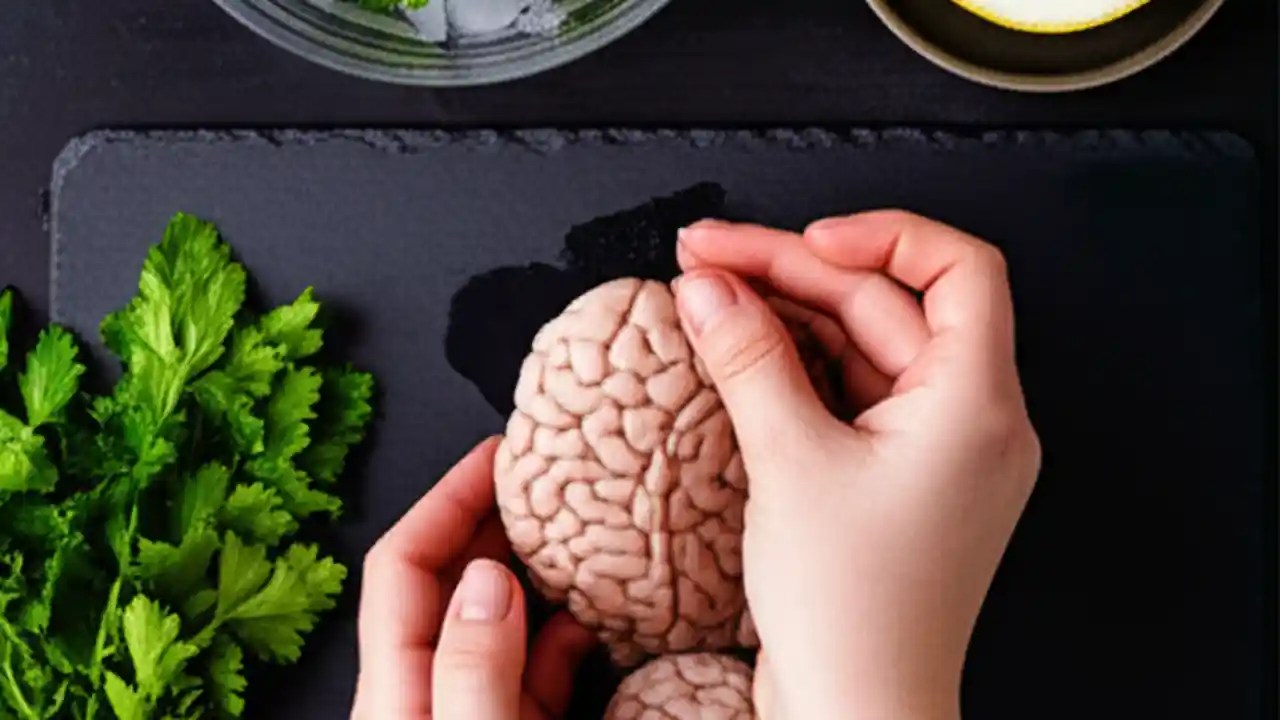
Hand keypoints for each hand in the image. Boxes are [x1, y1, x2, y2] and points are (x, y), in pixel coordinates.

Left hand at [351, 438, 595, 719]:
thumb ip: (474, 668)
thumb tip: (491, 577)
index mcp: (394, 693)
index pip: (403, 566)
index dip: (446, 498)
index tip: (497, 456)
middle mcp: (429, 695)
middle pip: (449, 582)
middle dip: (492, 518)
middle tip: (548, 477)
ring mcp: (473, 713)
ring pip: (498, 621)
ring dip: (534, 570)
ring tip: (579, 526)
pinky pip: (538, 670)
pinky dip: (566, 633)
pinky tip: (596, 614)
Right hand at [673, 211, 1041, 719]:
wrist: (857, 713)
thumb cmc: (853, 615)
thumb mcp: (790, 462)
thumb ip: (748, 358)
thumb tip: (709, 286)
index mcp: (976, 406)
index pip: (958, 269)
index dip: (881, 236)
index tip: (803, 237)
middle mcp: (972, 423)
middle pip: (889, 307)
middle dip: (795, 273)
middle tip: (708, 259)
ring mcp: (937, 453)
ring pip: (866, 349)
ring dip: (788, 318)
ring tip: (709, 296)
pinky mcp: (900, 479)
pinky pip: (855, 396)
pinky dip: (799, 368)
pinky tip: (741, 352)